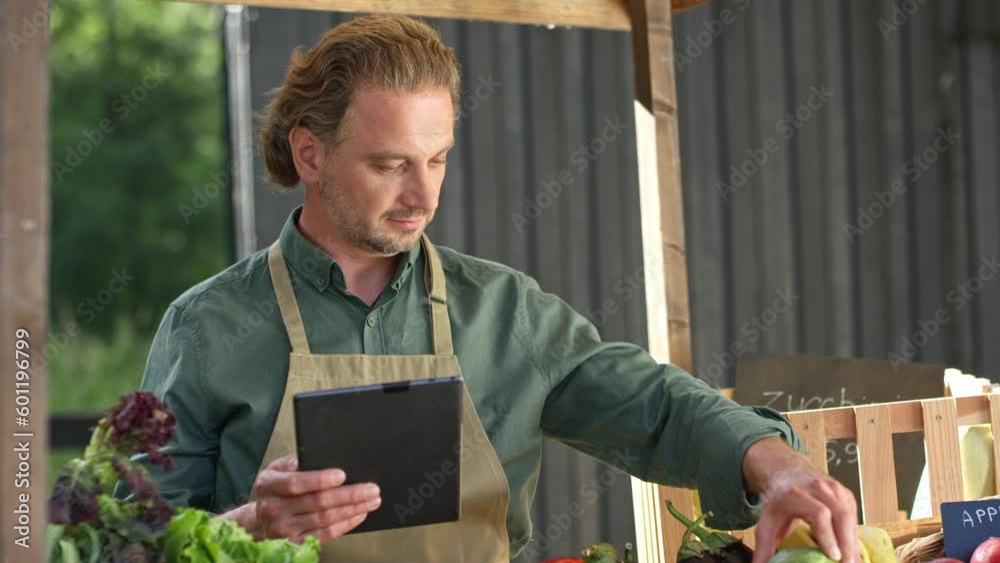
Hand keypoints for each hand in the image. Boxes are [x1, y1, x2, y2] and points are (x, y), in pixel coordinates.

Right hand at [250, 455, 380, 543]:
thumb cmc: (274, 489)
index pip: (296, 483)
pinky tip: (359, 514)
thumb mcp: (277, 469)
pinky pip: (325, 535)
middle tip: (371, 489)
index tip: (342, 475)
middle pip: (316, 503)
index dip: (320, 479)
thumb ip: (296, 462)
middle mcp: (274, 509)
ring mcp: (285, 529)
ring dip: (352, 510)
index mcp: (269, 485)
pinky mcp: (296, 543)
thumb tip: (322, 457)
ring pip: (324, 520)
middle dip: (348, 495)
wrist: (257, 521)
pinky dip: (345, 525)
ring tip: (371, 501)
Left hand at [744, 438, 858, 562]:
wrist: (787, 472)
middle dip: (847, 543)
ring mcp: (835, 489)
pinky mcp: (845, 494)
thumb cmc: (779, 500)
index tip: (834, 556)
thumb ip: (764, 546)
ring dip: (853, 542)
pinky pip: (854, 517)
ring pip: (850, 516)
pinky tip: (852, 552)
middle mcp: (819, 488)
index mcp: (797, 494)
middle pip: (841, 515)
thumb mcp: (767, 521)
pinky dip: (854, 536)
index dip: (828, 536)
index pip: (820, 514)